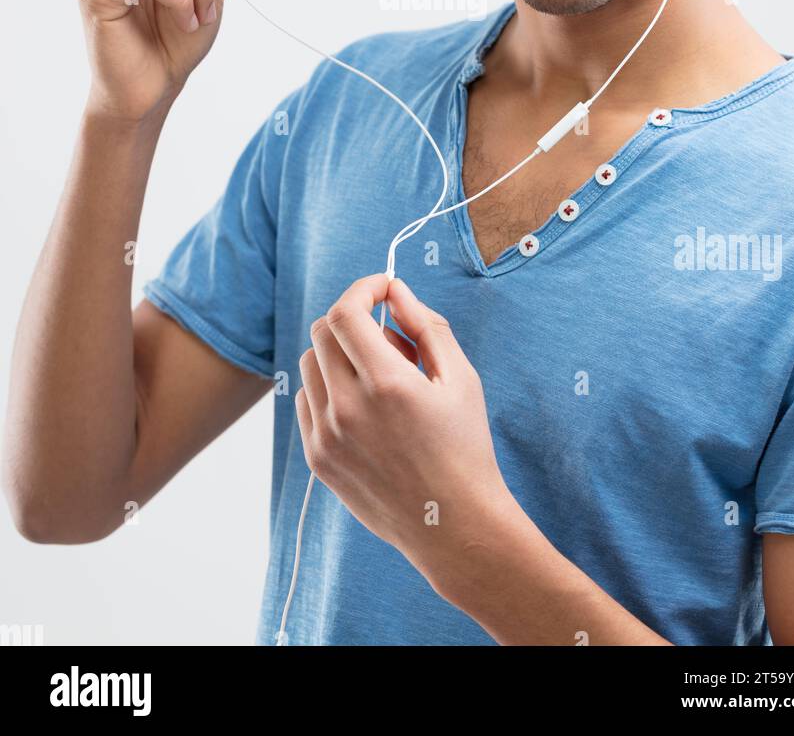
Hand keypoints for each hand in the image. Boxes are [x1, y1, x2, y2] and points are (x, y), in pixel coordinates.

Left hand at [295, 274, 514, 592]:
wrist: (451, 524)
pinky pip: (308, 400)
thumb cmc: (465, 447)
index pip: (346, 312)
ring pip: (310, 363)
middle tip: (390, 336)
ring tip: (381, 378)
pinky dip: (329, 387)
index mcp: (386, 384)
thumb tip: (395, 291)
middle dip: (353, 317)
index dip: (363, 289)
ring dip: (339, 352)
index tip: (383, 288)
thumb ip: (425, 325)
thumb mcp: (460, 378)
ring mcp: (326, 436)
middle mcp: (348, 408)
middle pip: (322, 331)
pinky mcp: (317, 458)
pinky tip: (365, 406)